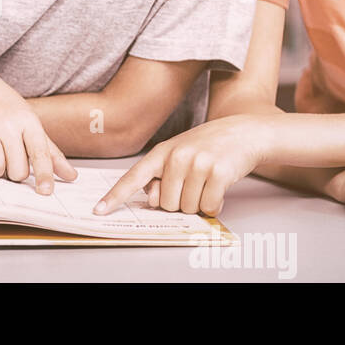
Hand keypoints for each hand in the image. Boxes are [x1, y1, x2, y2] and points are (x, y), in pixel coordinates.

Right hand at [0, 70, 76, 193]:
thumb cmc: (8, 112)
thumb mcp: (31, 126)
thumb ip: (50, 154)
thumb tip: (72, 177)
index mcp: (29, 122)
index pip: (40, 153)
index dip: (44, 175)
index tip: (45, 192)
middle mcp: (8, 123)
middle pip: (16, 169)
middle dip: (14, 173)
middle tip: (9, 161)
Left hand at [96, 115, 268, 215]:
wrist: (245, 132)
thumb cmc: (209, 146)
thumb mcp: (180, 155)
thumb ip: (160, 176)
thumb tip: (150, 200)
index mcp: (162, 152)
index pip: (133, 177)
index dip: (115, 197)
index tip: (99, 211)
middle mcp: (177, 156)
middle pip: (165, 204)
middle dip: (180, 203)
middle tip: (194, 185)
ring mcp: (198, 164)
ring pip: (188, 208)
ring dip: (200, 204)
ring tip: (208, 183)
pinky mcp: (219, 173)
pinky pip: (209, 207)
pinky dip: (215, 205)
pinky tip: (219, 189)